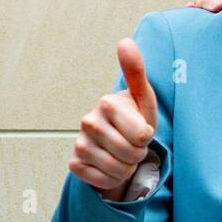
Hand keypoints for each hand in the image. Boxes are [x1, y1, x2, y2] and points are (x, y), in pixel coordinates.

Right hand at [69, 38, 157, 200]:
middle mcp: (87, 121)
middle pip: (131, 153)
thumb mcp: (143, 97)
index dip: (147, 137)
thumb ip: (136, 71)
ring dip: (127, 167)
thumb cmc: (134, 117)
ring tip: (123, 153)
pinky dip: (112, 178)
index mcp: (106, 103)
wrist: (117, 141)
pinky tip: (108, 164)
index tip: (140, 128)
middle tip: (132, 143)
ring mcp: (79, 143)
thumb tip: (125, 41)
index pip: (142, 135)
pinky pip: (103, 180)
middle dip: (138, 153)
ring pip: (118, 169)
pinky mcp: (74, 163)